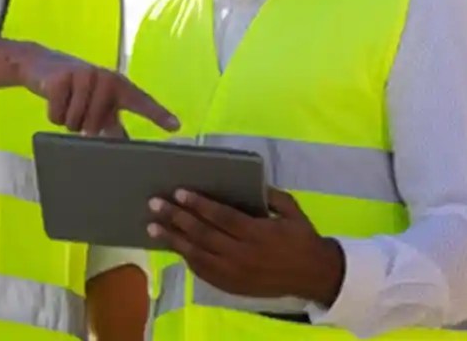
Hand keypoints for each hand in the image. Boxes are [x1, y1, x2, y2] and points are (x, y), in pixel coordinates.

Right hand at [14, 45, 179, 135]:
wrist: (40, 64)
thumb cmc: (75, 89)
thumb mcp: (96, 104)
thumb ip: (111, 124)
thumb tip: (125, 148)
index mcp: (119, 86)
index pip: (141, 102)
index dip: (158, 114)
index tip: (175, 126)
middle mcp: (106, 78)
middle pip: (96, 126)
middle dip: (83, 125)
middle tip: (77, 107)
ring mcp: (84, 76)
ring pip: (75, 123)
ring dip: (67, 119)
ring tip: (66, 101)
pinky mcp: (61, 78)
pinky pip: (57, 117)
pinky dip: (53, 114)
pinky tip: (54, 97)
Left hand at [146, 186, 344, 304]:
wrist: (314, 276)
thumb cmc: (302, 239)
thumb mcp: (292, 211)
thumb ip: (271, 195)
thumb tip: (247, 180)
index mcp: (258, 233)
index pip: (221, 217)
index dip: (199, 204)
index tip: (179, 192)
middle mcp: (243, 254)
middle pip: (202, 234)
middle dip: (176, 218)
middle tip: (154, 204)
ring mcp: (235, 273)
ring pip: (197, 255)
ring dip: (173, 239)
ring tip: (152, 227)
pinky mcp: (232, 286)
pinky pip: (203, 272)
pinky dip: (186, 258)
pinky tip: (173, 246)